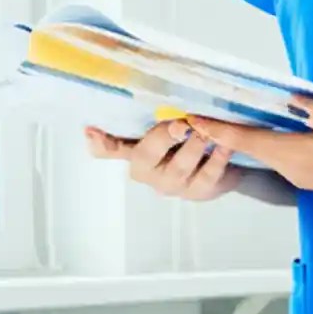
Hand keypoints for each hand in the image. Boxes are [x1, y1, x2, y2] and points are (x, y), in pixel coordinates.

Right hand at [85, 121, 241, 201]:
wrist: (216, 165)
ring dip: (191, 148)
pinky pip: (208, 176)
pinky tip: (224, 144)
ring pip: (178, 169)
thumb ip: (125, 137)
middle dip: (162, 138)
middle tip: (180, 123)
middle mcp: (150, 175)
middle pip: (146, 158)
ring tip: (204, 131)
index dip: (105, 143)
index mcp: (135, 158)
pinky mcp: (201, 191)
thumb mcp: (154, 136)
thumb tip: (88, 132)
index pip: (113, 150)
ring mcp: (175, 186)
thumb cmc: (179, 147)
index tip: (94, 131)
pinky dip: (217, 159)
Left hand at [189, 97, 312, 217]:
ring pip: (269, 152)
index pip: (249, 139)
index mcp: (301, 155)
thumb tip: (290, 99)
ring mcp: (310, 176)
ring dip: (245, 138)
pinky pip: (285, 156)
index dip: (218, 128)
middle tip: (197, 114)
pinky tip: (267, 130)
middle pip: (253, 147)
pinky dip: (268, 143)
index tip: (191, 117)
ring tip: (222, 120)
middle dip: (224, 133)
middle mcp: (299, 170)